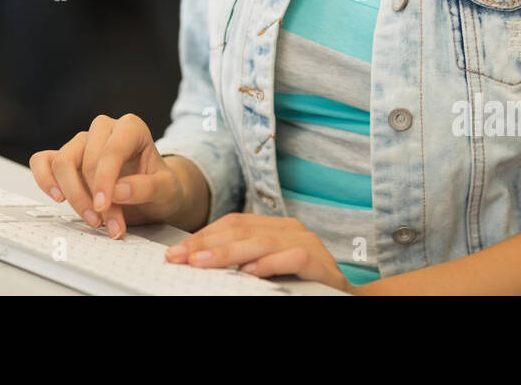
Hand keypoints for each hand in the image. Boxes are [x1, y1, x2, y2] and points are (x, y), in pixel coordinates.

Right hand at [29, 113, 185, 238]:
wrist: (154, 195)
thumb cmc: (160, 187)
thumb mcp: (167, 190)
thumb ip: (147, 188)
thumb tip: (118, 190)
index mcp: (131, 128)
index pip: (112, 149)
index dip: (105, 179)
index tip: (104, 206)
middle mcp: (104, 129)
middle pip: (85, 159)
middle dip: (93, 196)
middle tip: (107, 224)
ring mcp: (82, 142)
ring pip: (62, 162)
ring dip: (73, 195)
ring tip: (91, 219)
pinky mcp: (65, 157)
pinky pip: (42, 161)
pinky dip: (44, 179)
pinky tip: (58, 198)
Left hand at [164, 213, 356, 293]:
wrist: (345, 297)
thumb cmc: (300, 284)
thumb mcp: (265, 268)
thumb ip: (241, 260)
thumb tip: (198, 260)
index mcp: (274, 226)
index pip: (233, 223)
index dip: (203, 236)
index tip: (176, 253)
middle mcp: (290, 228)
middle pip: (242, 230)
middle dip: (207, 244)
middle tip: (180, 257)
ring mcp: (307, 242)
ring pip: (263, 241)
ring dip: (229, 253)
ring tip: (202, 262)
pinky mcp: (320, 262)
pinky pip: (293, 257)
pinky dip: (270, 264)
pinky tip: (249, 272)